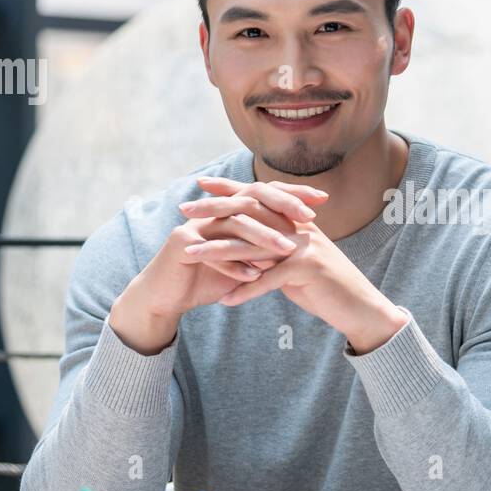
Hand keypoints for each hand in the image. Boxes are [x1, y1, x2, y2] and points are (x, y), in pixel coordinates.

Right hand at [108, 180, 325, 353]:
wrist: (168, 298)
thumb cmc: (207, 279)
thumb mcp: (243, 262)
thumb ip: (266, 250)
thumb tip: (302, 242)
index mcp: (229, 210)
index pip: (265, 193)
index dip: (293, 194)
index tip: (322, 200)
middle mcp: (213, 211)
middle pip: (252, 197)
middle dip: (283, 206)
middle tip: (311, 218)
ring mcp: (196, 225)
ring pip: (235, 224)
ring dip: (263, 238)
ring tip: (287, 251)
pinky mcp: (181, 245)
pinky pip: (213, 252)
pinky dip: (234, 266)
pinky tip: (253, 277)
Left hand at [184, 211, 409, 353]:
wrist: (362, 308)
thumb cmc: (327, 288)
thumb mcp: (296, 264)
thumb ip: (274, 251)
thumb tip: (246, 247)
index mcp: (297, 221)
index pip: (259, 197)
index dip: (230, 189)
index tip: (200, 185)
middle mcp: (300, 227)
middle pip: (251, 212)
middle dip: (214, 210)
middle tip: (184, 210)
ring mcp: (305, 246)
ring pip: (253, 246)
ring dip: (218, 252)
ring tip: (190, 256)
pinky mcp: (308, 270)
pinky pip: (268, 280)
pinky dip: (245, 291)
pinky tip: (225, 300)